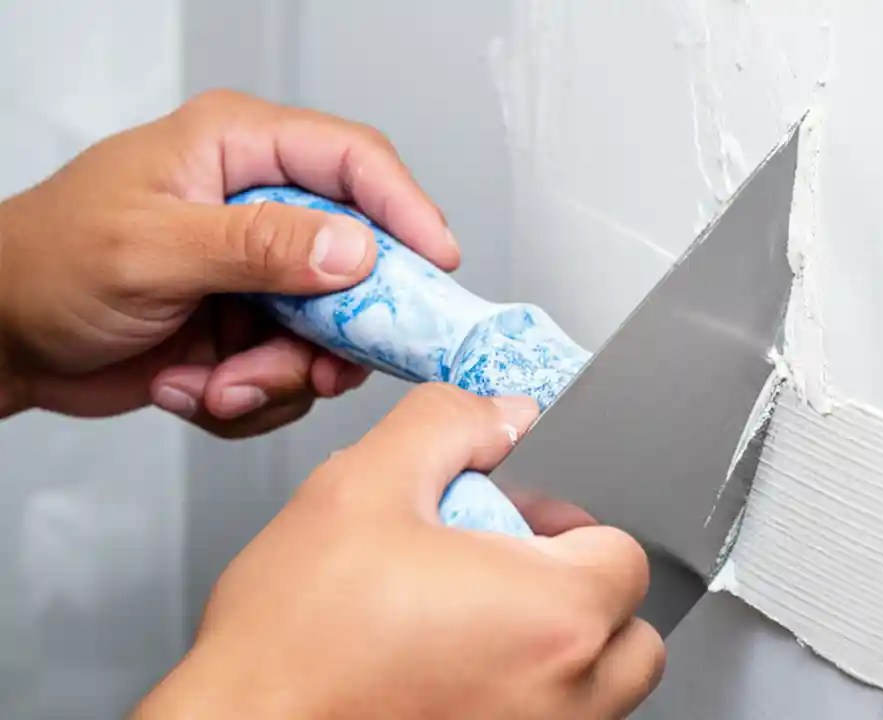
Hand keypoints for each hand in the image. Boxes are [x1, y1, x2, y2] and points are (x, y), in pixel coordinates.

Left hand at [0, 89, 458, 435]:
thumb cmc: (45, 265)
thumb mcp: (152, 248)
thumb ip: (258, 247)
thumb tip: (355, 250)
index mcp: (237, 150)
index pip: (353, 161)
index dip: (406, 209)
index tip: (438, 264)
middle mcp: (259, 207)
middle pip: (360, 260)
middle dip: (343, 329)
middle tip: (322, 367)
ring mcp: (258, 273)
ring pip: (331, 333)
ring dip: (282, 376)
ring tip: (220, 384)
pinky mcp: (249, 329)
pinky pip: (292, 373)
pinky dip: (250, 397)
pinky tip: (190, 387)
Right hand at [133, 384, 665, 718]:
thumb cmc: (293, 645)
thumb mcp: (362, 488)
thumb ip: (446, 427)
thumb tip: (501, 415)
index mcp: (554, 614)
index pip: (627, 553)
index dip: (571, 526)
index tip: (520, 526)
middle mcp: (566, 695)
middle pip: (631, 631)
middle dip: (583, 594)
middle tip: (510, 577)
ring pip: (600, 690)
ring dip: (561, 650)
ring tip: (478, 625)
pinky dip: (528, 698)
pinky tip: (456, 671)